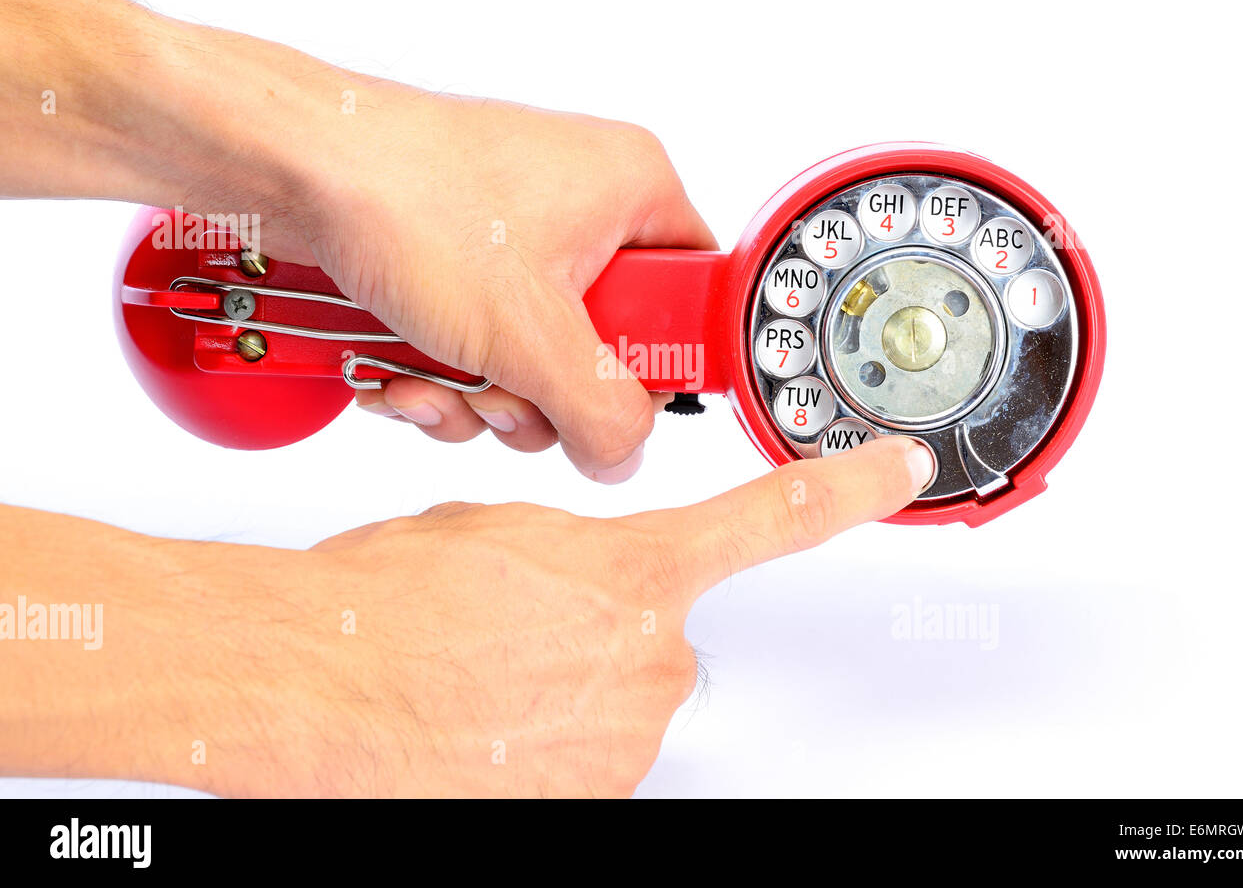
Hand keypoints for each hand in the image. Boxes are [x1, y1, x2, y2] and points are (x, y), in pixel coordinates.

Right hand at [258, 436, 928, 796]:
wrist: (319, 681)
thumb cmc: (387, 600)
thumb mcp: (494, 536)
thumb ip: (570, 556)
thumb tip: (580, 588)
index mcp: (633, 568)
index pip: (773, 516)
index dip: (849, 488)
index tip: (900, 469)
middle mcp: (649, 656)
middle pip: (660, 641)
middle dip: (602, 636)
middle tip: (518, 634)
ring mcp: (624, 736)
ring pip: (620, 704)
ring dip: (567, 694)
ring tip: (486, 678)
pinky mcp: (593, 796)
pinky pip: (588, 761)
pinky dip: (547, 747)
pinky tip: (485, 726)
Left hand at [266, 94, 714, 482]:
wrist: (289, 166)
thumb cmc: (409, 201)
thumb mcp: (531, 334)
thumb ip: (602, 411)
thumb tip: (624, 454)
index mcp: (635, 192)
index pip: (692, 300)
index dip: (657, 367)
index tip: (613, 399)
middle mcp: (584, 207)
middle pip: (607, 347)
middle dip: (543, 396)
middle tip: (504, 391)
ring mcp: (517, 235)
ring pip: (535, 358)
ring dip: (481, 395)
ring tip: (432, 379)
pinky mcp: (459, 260)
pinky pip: (481, 344)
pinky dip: (441, 374)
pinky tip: (400, 373)